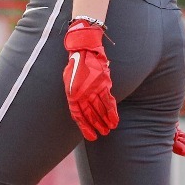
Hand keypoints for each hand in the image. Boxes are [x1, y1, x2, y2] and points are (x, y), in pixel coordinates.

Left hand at [62, 20, 118, 139]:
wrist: (84, 48)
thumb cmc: (76, 64)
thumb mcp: (69, 80)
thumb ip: (74, 93)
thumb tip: (78, 104)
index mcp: (72, 94)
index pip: (78, 116)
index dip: (85, 127)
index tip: (91, 136)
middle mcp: (82, 94)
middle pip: (90, 115)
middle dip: (96, 126)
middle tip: (103, 134)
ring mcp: (93, 90)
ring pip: (100, 110)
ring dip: (105, 121)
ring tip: (109, 130)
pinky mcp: (103, 84)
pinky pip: (108, 102)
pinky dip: (112, 112)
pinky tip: (115, 120)